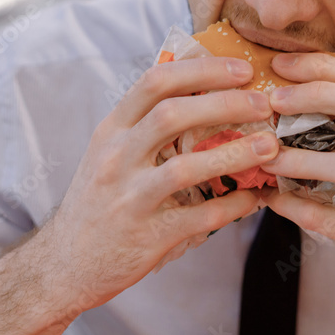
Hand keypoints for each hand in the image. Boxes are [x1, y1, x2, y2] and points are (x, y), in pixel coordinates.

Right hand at [44, 55, 279, 314]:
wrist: (64, 265)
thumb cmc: (98, 201)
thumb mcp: (109, 153)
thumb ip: (144, 123)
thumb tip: (203, 89)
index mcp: (111, 130)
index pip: (155, 82)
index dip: (203, 70)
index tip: (241, 69)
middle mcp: (116, 158)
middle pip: (172, 115)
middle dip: (225, 103)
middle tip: (264, 103)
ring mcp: (129, 198)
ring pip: (186, 167)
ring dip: (234, 153)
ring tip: (271, 147)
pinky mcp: (146, 236)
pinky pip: (198, 217)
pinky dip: (232, 206)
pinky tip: (255, 198)